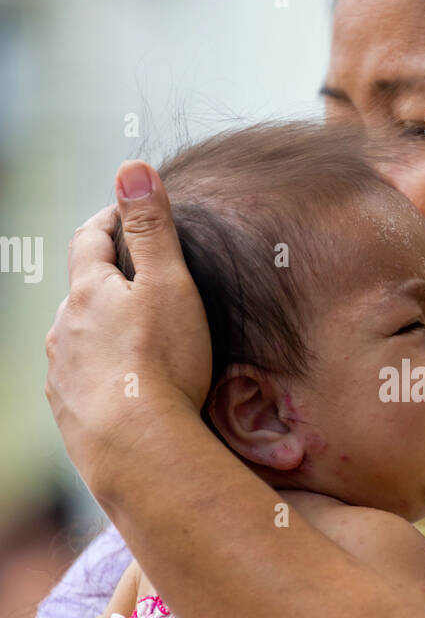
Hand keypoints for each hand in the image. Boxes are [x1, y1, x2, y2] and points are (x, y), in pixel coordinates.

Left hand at [45, 162, 211, 498]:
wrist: (138, 450)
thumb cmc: (161, 364)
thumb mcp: (169, 284)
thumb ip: (152, 227)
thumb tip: (131, 168)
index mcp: (87, 292)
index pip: (90, 240)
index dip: (110, 221)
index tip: (126, 213)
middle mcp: (63, 329)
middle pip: (81, 292)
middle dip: (105, 280)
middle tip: (138, 280)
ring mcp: (62, 374)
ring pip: (77, 338)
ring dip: (99, 331)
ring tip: (133, 340)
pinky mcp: (68, 414)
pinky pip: (82, 381)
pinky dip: (100, 374)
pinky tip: (123, 388)